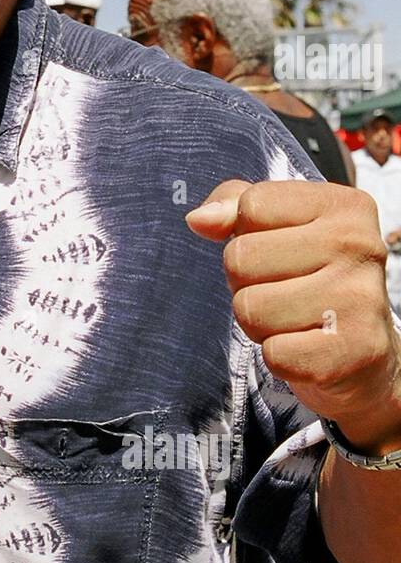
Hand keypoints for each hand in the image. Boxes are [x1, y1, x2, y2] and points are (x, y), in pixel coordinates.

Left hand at [186, 179, 400, 456]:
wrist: (365, 352)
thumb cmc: (312, 278)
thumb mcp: (280, 226)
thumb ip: (234, 205)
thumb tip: (198, 219)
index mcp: (343, 206)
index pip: (252, 205)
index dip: (246, 233)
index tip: (278, 250)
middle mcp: (359, 246)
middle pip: (240, 259)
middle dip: (246, 282)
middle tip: (283, 292)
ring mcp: (361, 298)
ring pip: (250, 309)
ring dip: (260, 323)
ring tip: (294, 319)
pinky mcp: (354, 350)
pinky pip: (273, 353)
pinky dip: (280, 357)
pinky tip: (307, 346)